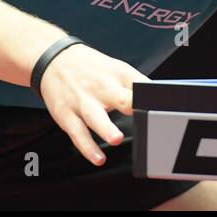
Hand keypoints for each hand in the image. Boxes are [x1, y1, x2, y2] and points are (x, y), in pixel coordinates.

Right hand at [37, 43, 148, 165]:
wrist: (54, 59)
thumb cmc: (91, 68)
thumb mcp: (116, 68)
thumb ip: (136, 85)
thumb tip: (158, 99)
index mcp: (119, 74)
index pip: (140, 85)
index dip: (152, 96)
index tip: (162, 108)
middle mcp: (102, 87)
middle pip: (120, 98)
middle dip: (131, 107)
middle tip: (143, 119)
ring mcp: (83, 101)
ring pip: (94, 116)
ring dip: (105, 128)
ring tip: (116, 139)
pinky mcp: (67, 114)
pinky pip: (78, 133)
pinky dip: (88, 147)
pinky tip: (98, 158)